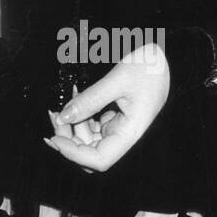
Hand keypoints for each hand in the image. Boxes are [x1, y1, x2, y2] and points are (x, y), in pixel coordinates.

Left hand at [43, 43, 170, 171]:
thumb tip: (63, 118)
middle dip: (68, 138)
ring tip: (62, 103)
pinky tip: (74, 97)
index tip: (55, 138)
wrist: (161, 57)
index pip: (99, 159)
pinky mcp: (113, 118)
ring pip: (87, 139)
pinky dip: (78, 115)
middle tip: (54, 115)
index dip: (74, 154)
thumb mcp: (117, 79)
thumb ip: (90, 99)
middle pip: (89, 151)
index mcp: (130, 132)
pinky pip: (90, 125)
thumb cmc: (149, 67)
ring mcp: (117, 127)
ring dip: (70, 126)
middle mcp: (123, 135)